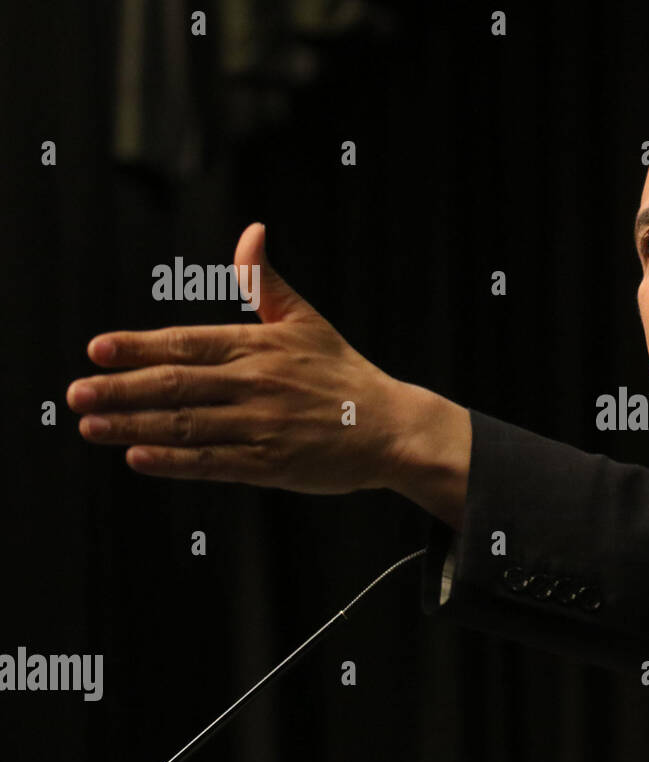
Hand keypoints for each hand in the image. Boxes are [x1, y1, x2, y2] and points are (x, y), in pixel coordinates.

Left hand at [66, 222, 419, 496]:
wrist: (392, 427)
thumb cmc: (345, 374)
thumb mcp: (307, 321)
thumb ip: (266, 281)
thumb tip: (251, 232)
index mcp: (260, 347)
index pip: (189, 343)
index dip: (139, 346)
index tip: (98, 349)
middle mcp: (257, 385)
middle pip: (176, 385)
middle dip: (121, 389)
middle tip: (77, 392)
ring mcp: (262, 427)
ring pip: (186, 425)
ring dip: (134, 425)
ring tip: (91, 425)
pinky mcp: (270, 464)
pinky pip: (213, 462)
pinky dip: (174, 461)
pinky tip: (138, 456)